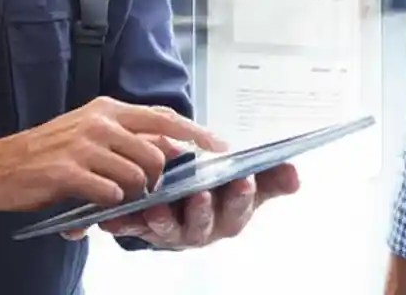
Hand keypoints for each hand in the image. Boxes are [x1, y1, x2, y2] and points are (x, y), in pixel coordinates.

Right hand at [0, 97, 226, 214]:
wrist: (0, 167)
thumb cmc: (49, 154)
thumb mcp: (90, 133)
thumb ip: (127, 139)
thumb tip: (171, 151)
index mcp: (108, 110)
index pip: (164, 117)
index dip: (195, 132)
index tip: (219, 146)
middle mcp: (99, 122)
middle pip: (157, 150)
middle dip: (163, 176)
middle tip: (156, 190)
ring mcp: (84, 145)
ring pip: (138, 174)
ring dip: (135, 193)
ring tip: (118, 197)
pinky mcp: (68, 171)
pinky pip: (110, 192)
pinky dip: (110, 202)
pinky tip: (97, 202)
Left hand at [62, 162, 300, 247]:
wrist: (185, 197)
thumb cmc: (219, 190)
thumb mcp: (248, 182)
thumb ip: (271, 178)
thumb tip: (294, 173)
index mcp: (228, 217)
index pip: (239, 210)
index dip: (243, 197)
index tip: (243, 180)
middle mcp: (200, 229)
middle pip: (202, 226)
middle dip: (203, 210)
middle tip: (200, 194)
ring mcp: (170, 231)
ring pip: (166, 231)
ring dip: (161, 221)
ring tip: (156, 207)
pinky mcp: (142, 228)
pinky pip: (131, 228)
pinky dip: (121, 224)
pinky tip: (111, 217)